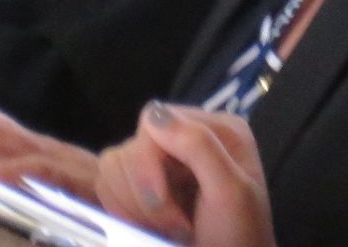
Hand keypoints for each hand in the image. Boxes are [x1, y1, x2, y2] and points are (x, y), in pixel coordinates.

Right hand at [96, 103, 273, 246]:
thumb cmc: (239, 241)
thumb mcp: (231, 193)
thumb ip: (199, 146)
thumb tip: (154, 113)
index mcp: (215, 129)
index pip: (155, 120)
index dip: (149, 162)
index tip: (164, 204)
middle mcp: (187, 138)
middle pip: (132, 145)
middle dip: (146, 195)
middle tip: (177, 229)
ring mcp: (164, 164)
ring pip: (113, 164)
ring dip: (134, 206)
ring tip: (167, 233)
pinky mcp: (144, 187)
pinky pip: (107, 183)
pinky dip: (121, 210)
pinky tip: (148, 229)